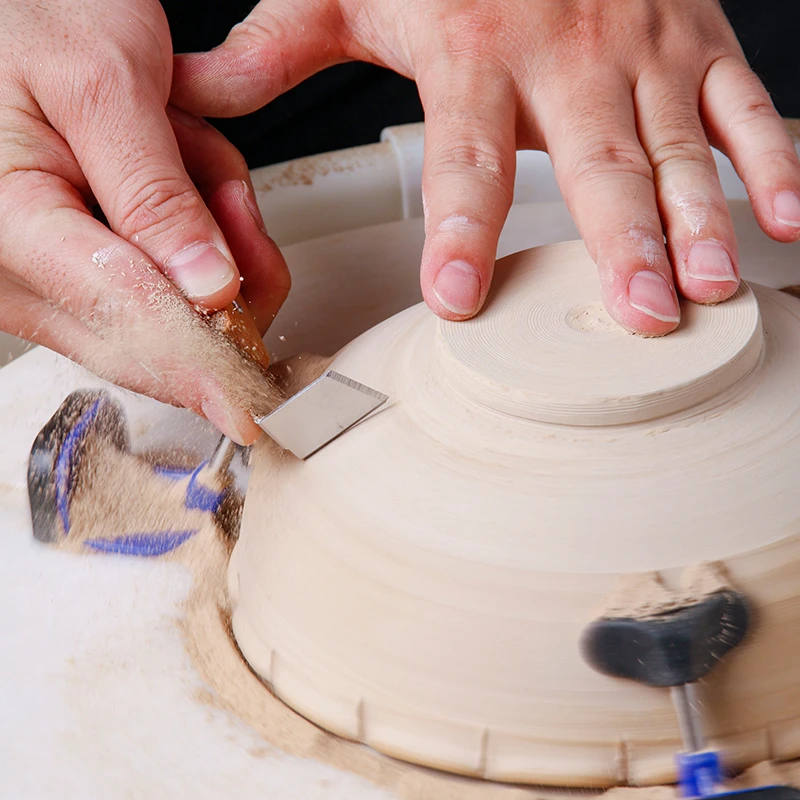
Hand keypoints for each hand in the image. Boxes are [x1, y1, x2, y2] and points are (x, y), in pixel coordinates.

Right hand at [0, 1, 289, 443]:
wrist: (19, 10)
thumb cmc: (32, 15)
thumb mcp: (102, 81)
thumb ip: (154, 193)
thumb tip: (205, 289)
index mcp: (10, 223)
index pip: (127, 320)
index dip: (201, 370)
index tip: (254, 414)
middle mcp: (20, 270)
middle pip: (157, 334)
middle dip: (222, 271)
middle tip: (222, 192)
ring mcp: (51, 278)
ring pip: (176, 308)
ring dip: (210, 231)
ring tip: (177, 143)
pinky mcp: (83, 271)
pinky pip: (168, 282)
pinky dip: (198, 229)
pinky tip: (176, 167)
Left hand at [172, 0, 799, 335]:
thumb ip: (275, 47)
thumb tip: (196, 90)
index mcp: (473, 52)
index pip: (465, 158)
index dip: (461, 229)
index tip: (460, 297)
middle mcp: (563, 56)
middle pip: (594, 165)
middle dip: (620, 243)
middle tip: (634, 315)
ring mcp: (638, 51)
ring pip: (675, 147)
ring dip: (698, 221)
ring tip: (709, 287)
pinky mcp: (692, 44)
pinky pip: (740, 107)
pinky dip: (768, 162)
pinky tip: (781, 219)